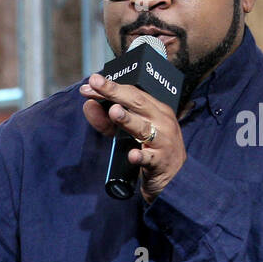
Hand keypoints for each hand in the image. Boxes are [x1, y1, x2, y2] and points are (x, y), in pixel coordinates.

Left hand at [80, 72, 185, 202]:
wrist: (174, 179)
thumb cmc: (150, 150)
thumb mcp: (127, 134)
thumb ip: (106, 121)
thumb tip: (88, 105)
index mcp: (156, 109)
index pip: (133, 93)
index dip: (111, 86)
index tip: (91, 82)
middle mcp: (161, 121)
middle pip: (138, 102)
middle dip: (115, 92)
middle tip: (96, 83)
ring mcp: (163, 141)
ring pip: (144, 128)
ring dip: (128, 119)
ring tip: (114, 112)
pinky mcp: (160, 162)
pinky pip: (149, 158)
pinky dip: (141, 156)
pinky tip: (132, 155)